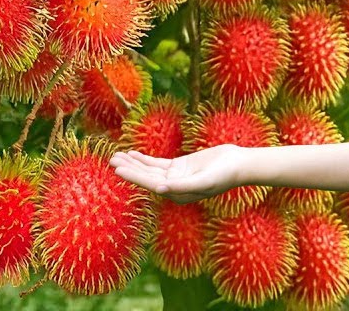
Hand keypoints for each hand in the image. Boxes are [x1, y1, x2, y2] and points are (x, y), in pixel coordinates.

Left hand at [109, 145, 247, 204]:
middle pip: (146, 177)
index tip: (118, 169)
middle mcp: (173, 187)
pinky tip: (132, 153)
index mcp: (177, 194)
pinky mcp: (179, 166)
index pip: (150, 184)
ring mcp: (175, 176)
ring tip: (116, 156)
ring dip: (133, 163)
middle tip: (110, 160)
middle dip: (128, 169)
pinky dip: (144, 159)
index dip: (133, 176)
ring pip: (149, 169)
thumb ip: (182, 186)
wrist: (238, 164)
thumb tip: (160, 189)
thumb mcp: (203, 181)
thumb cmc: (223, 175)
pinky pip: (157, 163)